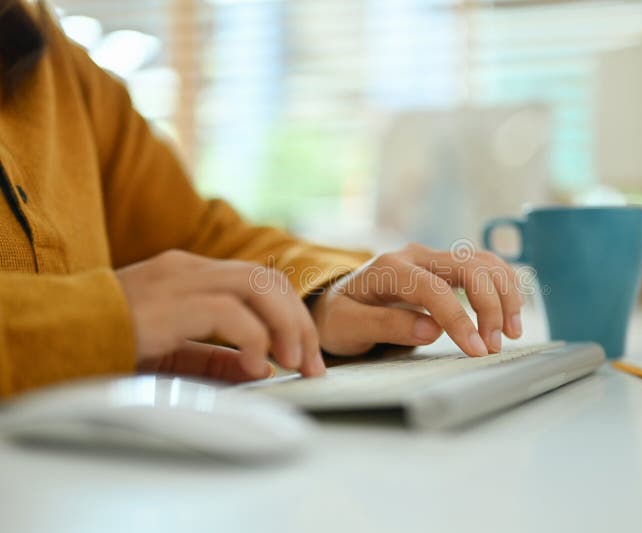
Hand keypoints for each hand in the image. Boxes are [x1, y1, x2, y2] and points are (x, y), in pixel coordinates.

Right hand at [116, 250, 324, 380]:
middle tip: (314, 364)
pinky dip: (252, 338)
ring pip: (259, 286)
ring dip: (286, 326)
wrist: (59, 334)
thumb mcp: (174, 351)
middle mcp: (192, 268)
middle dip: (301, 322)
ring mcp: (181, 279)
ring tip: (295, 363)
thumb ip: (215, 356)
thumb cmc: (111, 341)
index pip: (261, 281)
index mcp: (194, 273)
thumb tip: (263, 368)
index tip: (308, 354)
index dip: (292, 315)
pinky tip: (256, 365)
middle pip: (269, 280)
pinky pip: (229, 312)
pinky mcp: (170, 300)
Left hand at [310, 243, 522, 356]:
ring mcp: (432, 257)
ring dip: (504, 294)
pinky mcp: (446, 266)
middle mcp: (414, 256)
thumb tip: (431, 330)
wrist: (337, 303)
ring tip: (511, 332)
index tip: (477, 349)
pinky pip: (484, 266)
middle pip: (468, 267)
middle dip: (490, 305)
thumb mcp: (348, 327)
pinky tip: (509, 312)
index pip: (434, 288)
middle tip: (495, 345)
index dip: (460, 319)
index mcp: (388, 268)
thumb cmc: (341, 318)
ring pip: (483, 262)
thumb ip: (386, 326)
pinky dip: (503, 285)